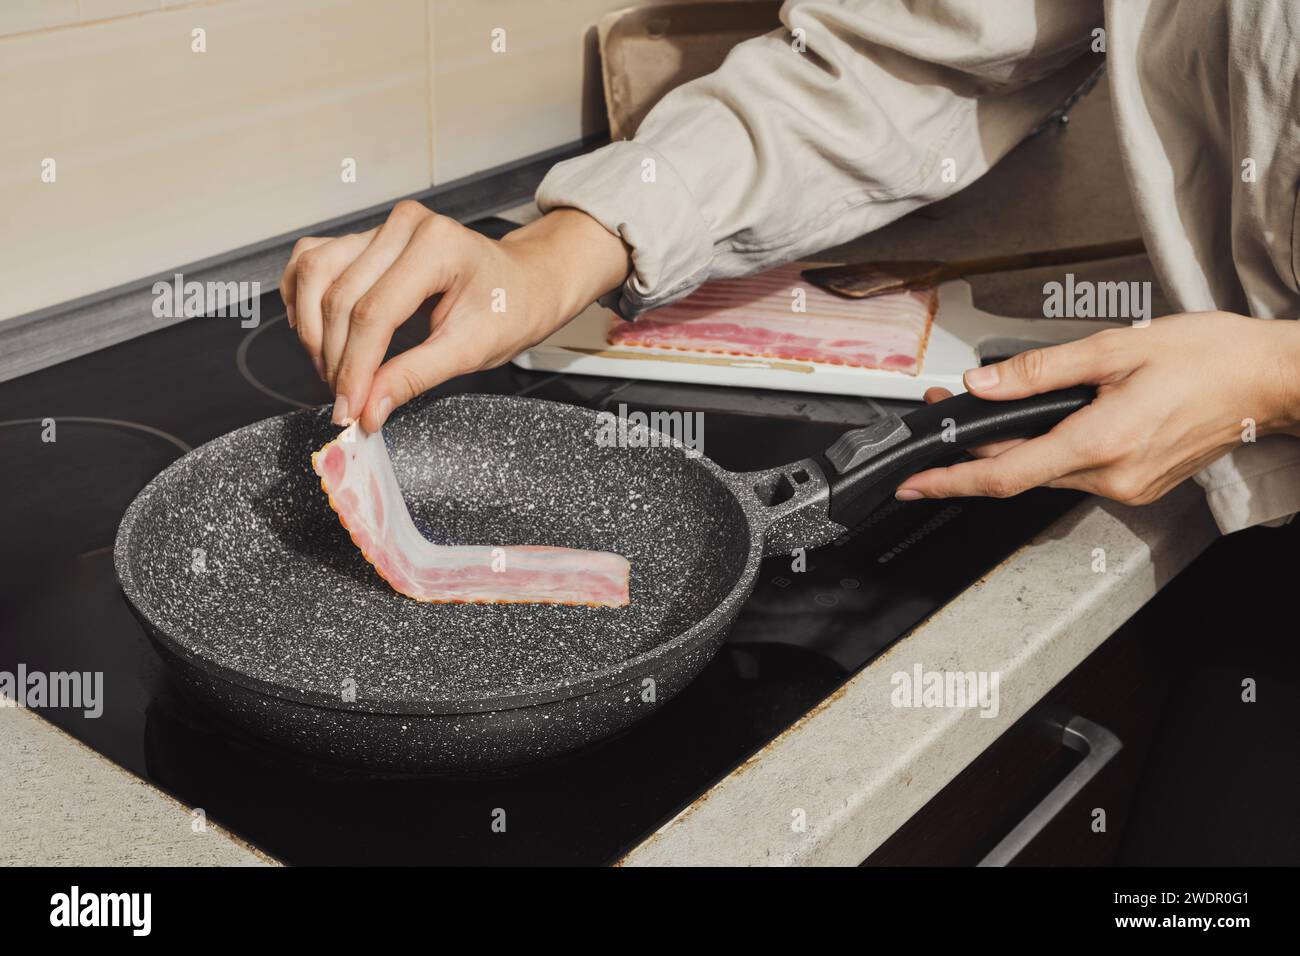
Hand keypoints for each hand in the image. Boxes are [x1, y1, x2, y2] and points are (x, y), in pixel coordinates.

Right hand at [279, 203, 629, 431]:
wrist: (525, 282)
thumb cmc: (510, 308)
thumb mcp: (471, 350)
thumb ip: (415, 377)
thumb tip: (368, 409)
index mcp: (437, 246)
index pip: (374, 312)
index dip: (354, 368)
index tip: (349, 409)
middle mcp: (403, 226)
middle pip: (340, 297)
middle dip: (335, 358)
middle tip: (344, 402)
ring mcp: (380, 227)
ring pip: (314, 273)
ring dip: (313, 330)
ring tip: (332, 372)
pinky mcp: (365, 238)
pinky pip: (313, 261)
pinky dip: (304, 299)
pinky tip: (317, 334)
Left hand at [895, 311, 1299, 505]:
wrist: (1271, 381)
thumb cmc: (1209, 357)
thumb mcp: (1116, 347)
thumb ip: (1041, 370)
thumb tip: (984, 384)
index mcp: (1102, 442)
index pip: (1005, 473)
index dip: (951, 480)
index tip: (913, 483)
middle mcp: (1112, 476)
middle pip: (1020, 472)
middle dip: (975, 448)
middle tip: (947, 413)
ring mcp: (1127, 487)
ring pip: (1047, 473)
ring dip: (1014, 447)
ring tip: (990, 409)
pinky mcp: (1137, 485)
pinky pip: (1075, 472)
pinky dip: (1050, 450)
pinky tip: (1048, 423)